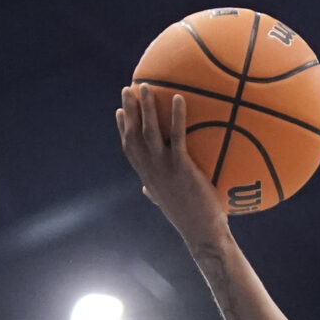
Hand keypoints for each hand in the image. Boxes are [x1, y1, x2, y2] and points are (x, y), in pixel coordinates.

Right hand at [115, 84, 228, 240]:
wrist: (202, 233)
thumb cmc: (190, 220)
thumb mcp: (168, 204)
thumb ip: (155, 193)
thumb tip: (146, 191)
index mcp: (148, 177)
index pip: (130, 149)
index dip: (122, 129)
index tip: (118, 111)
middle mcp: (150, 171)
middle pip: (133, 134)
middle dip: (128, 110)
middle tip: (127, 89)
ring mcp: (163, 168)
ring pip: (149, 131)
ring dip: (145, 107)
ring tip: (145, 85)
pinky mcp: (180, 168)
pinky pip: (177, 136)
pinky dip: (177, 116)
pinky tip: (179, 98)